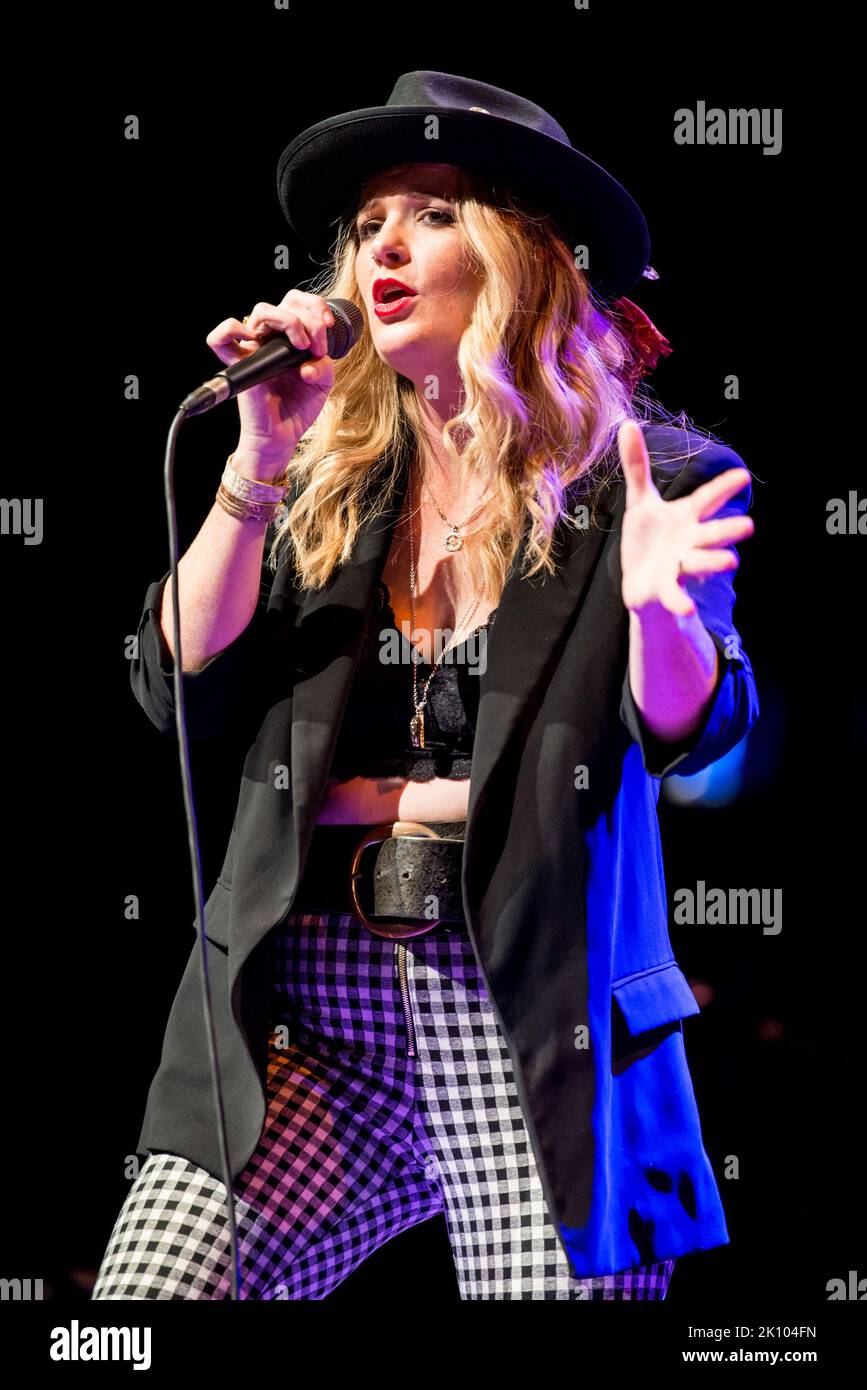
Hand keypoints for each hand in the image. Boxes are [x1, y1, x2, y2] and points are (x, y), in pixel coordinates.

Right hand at [204, 290, 336, 474]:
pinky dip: (232, 330)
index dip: (316, 306)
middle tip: (316, 344)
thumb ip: (324, 366)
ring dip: (289, 321)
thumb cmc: (298, 408)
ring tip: (302, 346)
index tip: (329, 326)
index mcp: (290, 337)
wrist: (281, 436)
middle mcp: (271, 338)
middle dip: (309, 316)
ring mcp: (254, 348)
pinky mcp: (239, 363)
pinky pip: (220, 339)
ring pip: (261, 310)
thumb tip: (309, 362)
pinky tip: (254, 341)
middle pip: (284, 300)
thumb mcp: (322, 383)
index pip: (298, 302)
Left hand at [618, 420, 754, 617]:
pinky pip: (676, 595)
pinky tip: (688, 609)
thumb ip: (637, 465)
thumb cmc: (648, 538)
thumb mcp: (640, 501)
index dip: (723, 488)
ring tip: (731, 562)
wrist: (641, 582)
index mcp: (686, 517)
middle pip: (712, 534)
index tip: (742, 475)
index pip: (707, 499)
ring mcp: (681, 566)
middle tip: (748, 526)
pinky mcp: (666, 589)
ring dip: (715, 562)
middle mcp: (690, 541)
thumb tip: (626, 424)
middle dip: (728, 531)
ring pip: (701, 562)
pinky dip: (681, 601)